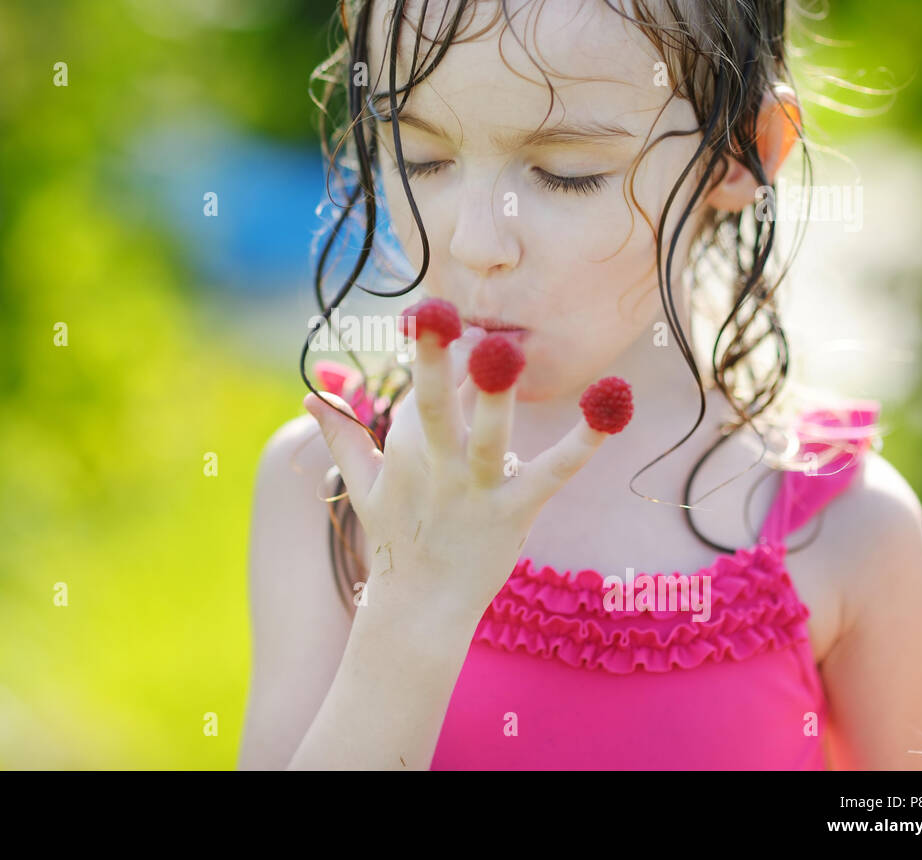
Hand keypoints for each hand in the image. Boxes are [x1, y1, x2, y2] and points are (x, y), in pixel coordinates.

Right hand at [304, 315, 611, 623]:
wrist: (420, 610)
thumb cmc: (395, 539)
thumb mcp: (362, 485)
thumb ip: (342, 434)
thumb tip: (311, 395)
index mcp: (402, 448)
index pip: (422, 386)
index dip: (433, 347)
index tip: (440, 312)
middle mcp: (436, 465)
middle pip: (433, 405)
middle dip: (435, 360)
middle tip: (440, 311)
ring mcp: (475, 491)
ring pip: (487, 437)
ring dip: (496, 397)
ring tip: (509, 352)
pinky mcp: (514, 513)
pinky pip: (552, 474)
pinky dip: (583, 443)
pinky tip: (611, 406)